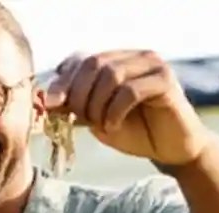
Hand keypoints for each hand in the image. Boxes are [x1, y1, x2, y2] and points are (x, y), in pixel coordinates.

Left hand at [44, 50, 212, 165]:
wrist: (171, 150)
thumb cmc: (134, 133)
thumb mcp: (96, 119)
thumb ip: (76, 106)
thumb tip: (47, 99)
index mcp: (115, 60)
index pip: (80, 59)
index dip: (63, 81)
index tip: (52, 105)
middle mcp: (134, 56)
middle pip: (93, 63)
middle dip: (78, 94)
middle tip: (80, 119)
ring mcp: (152, 65)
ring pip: (111, 74)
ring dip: (97, 104)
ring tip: (100, 124)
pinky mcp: (165, 81)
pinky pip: (130, 90)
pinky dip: (115, 110)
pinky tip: (113, 126)